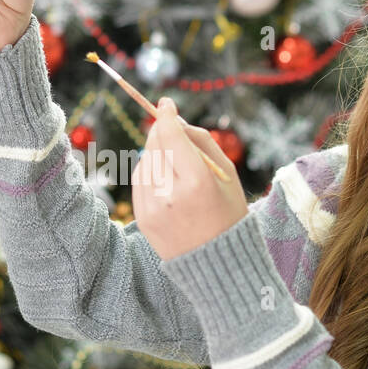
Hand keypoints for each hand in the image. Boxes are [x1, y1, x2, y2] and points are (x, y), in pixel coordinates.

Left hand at [132, 97, 248, 261]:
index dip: (166, 115)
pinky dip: (150, 173)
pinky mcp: (141, 218)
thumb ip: (201, 141)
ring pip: (144, 160)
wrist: (217, 264)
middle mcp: (170, 194)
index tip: (166, 103)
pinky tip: (168, 184)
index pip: (171, 135)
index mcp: (197, 182)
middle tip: (175, 135)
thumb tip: (174, 118)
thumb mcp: (227, 174)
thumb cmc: (228, 213)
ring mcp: (152, 208)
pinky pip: (139, 180)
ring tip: (178, 170)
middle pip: (155, 144)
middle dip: (163, 134)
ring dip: (157, 155)